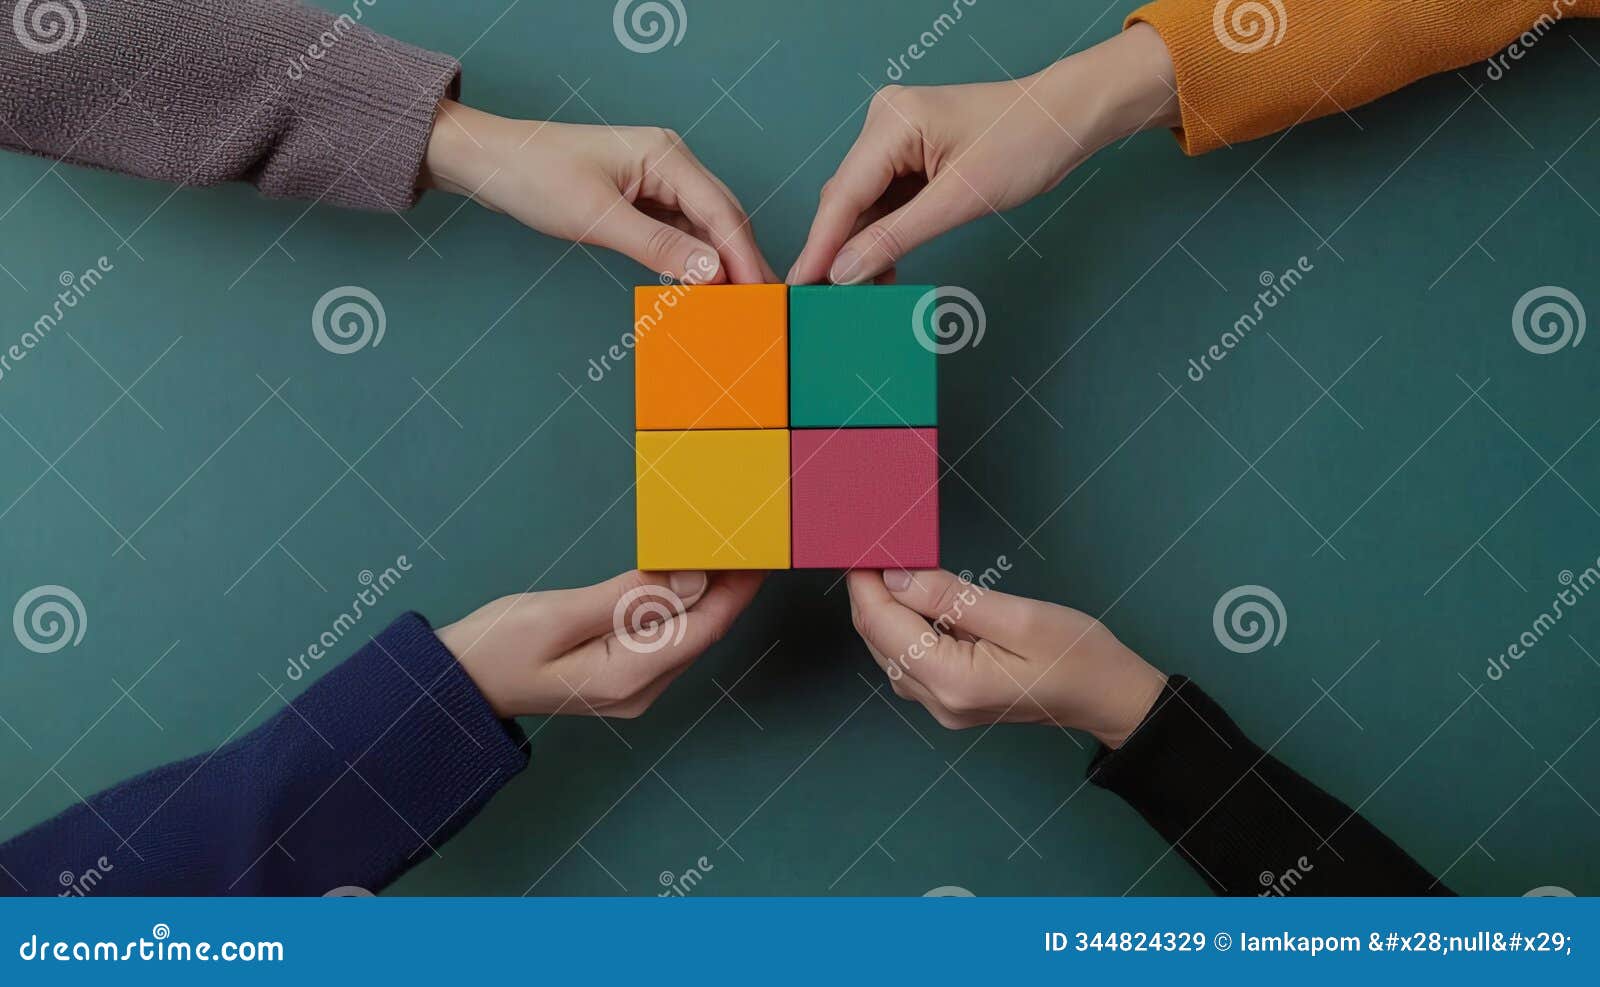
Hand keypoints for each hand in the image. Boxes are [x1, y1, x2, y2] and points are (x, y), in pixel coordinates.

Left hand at [421, 101, 776, 283]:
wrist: (489, 163)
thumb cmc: (534, 176)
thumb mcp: (597, 218)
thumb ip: (659, 246)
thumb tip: (712, 272)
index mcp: (666, 155)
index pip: (721, 211)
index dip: (744, 256)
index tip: (761, 296)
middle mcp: (671, 162)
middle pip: (722, 218)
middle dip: (743, 262)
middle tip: (765, 308)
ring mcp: (658, 180)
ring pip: (705, 227)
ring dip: (720, 264)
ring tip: (739, 305)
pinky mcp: (643, 198)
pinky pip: (680, 231)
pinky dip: (693, 259)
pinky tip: (701, 287)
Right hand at [438, 570, 763, 718]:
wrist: (457, 686)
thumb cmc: (498, 647)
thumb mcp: (559, 614)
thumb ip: (630, 597)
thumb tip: (693, 577)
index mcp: (628, 677)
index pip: (704, 626)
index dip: (738, 585)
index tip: (760, 547)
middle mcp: (642, 689)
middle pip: (702, 630)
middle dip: (728, 583)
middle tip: (748, 533)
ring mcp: (634, 687)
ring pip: (687, 632)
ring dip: (707, 591)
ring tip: (726, 544)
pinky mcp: (623, 675)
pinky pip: (666, 636)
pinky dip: (681, 603)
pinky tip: (687, 571)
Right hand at [789, 24, 1178, 284]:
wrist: (1068, 118)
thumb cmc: (1027, 142)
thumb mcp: (960, 199)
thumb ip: (896, 237)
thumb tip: (845, 271)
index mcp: (892, 122)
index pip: (843, 194)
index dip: (819, 246)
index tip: (799, 287)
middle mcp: (885, 123)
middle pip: (846, 198)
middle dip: (838, 251)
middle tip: (826, 303)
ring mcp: (896, 137)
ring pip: (863, 204)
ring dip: (862, 247)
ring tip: (859, 294)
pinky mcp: (911, 153)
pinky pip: (884, 200)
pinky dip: (883, 235)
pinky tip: (882, 267)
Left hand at [847, 568, 1166, 747]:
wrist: (1109, 696)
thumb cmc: (1077, 656)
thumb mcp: (1018, 616)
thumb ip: (950, 597)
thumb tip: (896, 575)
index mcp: (953, 682)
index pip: (883, 627)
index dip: (867, 583)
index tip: (863, 544)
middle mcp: (938, 702)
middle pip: (880, 640)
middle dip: (873, 592)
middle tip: (880, 546)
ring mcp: (943, 706)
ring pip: (890, 651)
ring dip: (889, 609)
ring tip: (900, 566)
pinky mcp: (951, 699)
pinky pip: (912, 660)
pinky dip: (908, 627)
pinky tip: (924, 601)